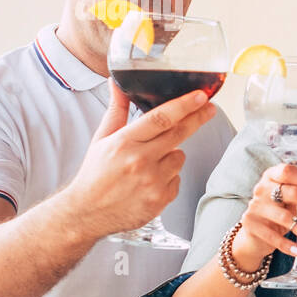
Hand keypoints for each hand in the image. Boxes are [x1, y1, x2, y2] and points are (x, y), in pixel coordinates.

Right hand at [68, 83, 217, 238]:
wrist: (86, 212)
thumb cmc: (95, 174)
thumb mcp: (102, 139)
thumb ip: (116, 111)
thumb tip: (117, 84)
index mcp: (123, 143)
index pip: (160, 118)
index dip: (184, 105)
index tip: (200, 96)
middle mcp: (139, 161)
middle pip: (178, 133)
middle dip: (197, 118)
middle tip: (209, 109)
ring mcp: (152, 182)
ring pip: (180, 156)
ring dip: (172, 154)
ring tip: (149, 163)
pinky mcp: (160, 199)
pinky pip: (177, 179)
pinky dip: (169, 177)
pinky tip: (149, 181)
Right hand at [234, 163, 296, 268]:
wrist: (254, 232)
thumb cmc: (278, 209)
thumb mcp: (292, 195)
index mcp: (272, 176)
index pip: (288, 171)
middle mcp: (261, 189)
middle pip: (292, 193)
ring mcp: (255, 207)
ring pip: (285, 218)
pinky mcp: (250, 225)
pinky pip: (272, 236)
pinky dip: (287, 245)